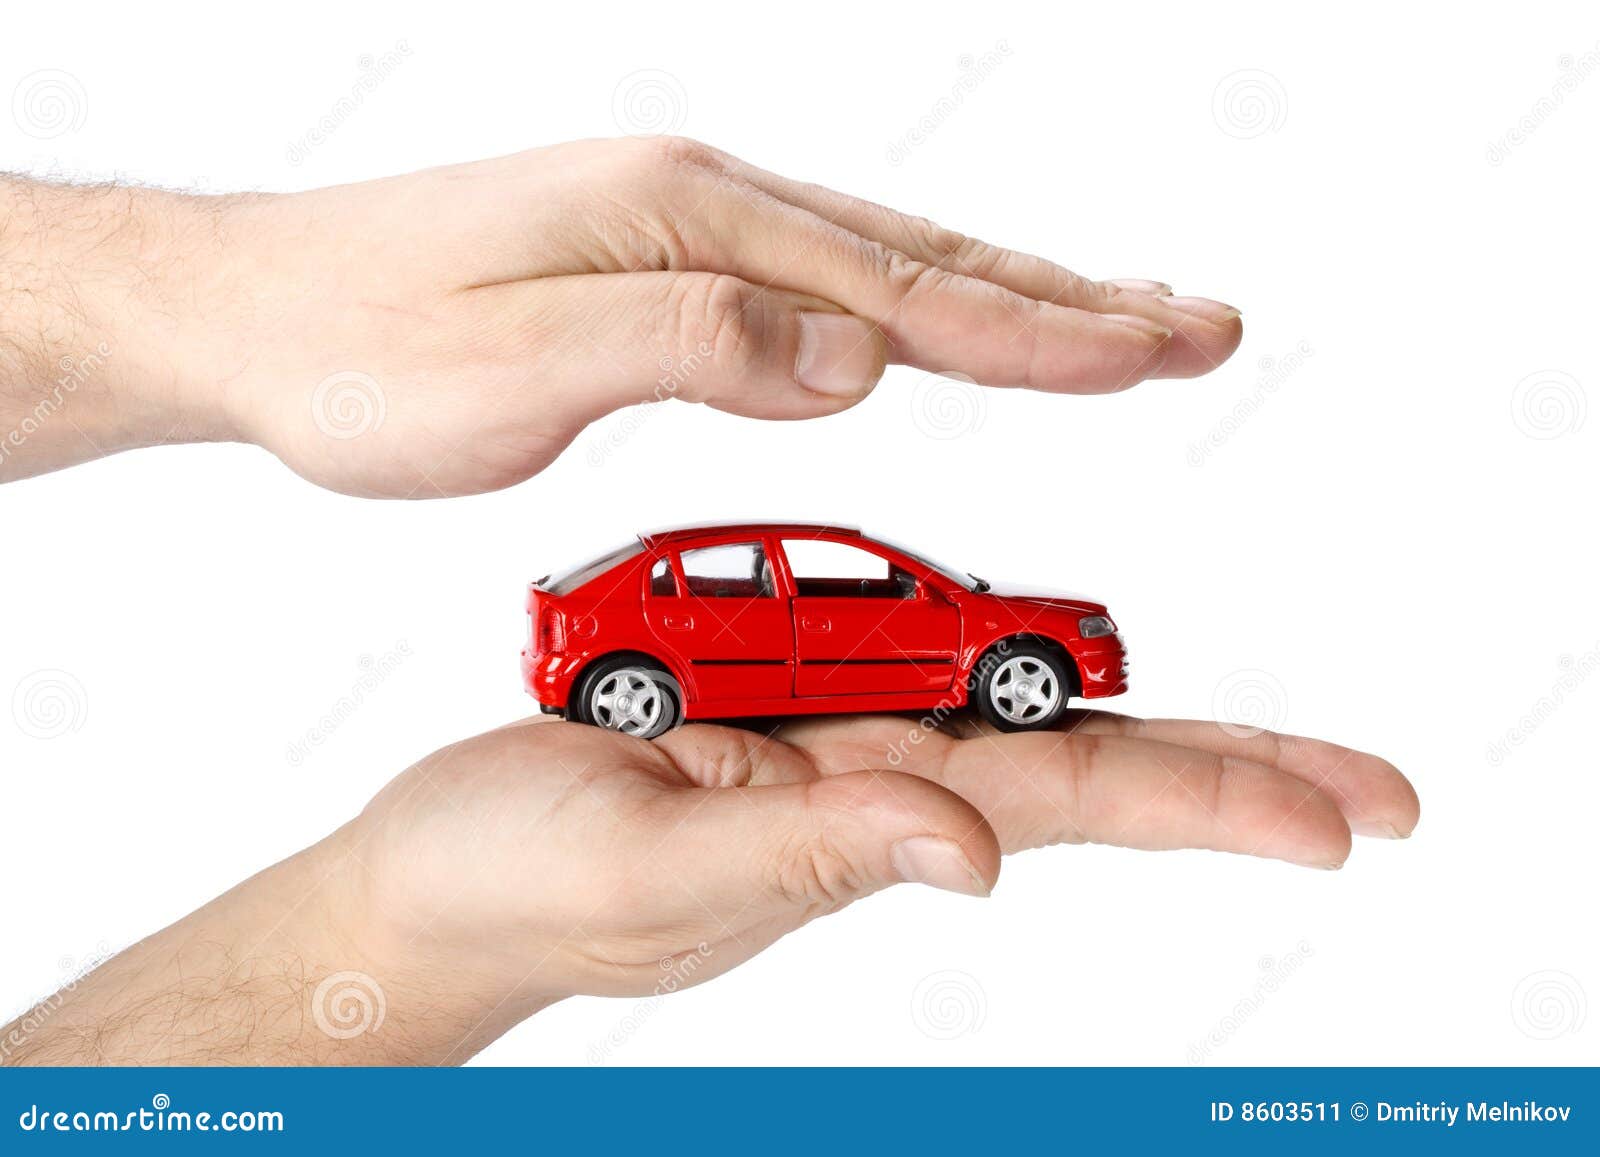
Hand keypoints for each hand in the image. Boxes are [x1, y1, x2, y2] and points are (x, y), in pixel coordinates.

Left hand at [0, 140, 1241, 494]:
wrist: (257, 312)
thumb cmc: (363, 351)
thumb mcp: (514, 366)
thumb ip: (691, 347)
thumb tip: (848, 354)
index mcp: (688, 226)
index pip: (901, 293)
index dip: (1041, 335)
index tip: (1157, 353)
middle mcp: (705, 207)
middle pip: (926, 260)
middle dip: (1076, 304)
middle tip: (1201, 326)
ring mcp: (689, 228)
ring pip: (888, 265)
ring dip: (1015, 297)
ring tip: (1119, 320)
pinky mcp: (665, 265)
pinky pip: (827, 280)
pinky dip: (918, 302)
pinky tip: (939, 318)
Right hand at [5, 710, 1413, 1063]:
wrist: (422, 883)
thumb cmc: (514, 891)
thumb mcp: (657, 873)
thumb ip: (810, 856)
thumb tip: (978, 860)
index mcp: (854, 814)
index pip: (1072, 797)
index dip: (1216, 796)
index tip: (1350, 819)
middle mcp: (859, 781)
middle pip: (1076, 761)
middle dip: (1228, 775)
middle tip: (1368, 795)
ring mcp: (814, 748)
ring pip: (995, 710)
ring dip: (1132, 723)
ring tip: (1263, 763)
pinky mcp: (756, 715)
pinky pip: (882, 669)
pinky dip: (978, 656)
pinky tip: (1037, 677)